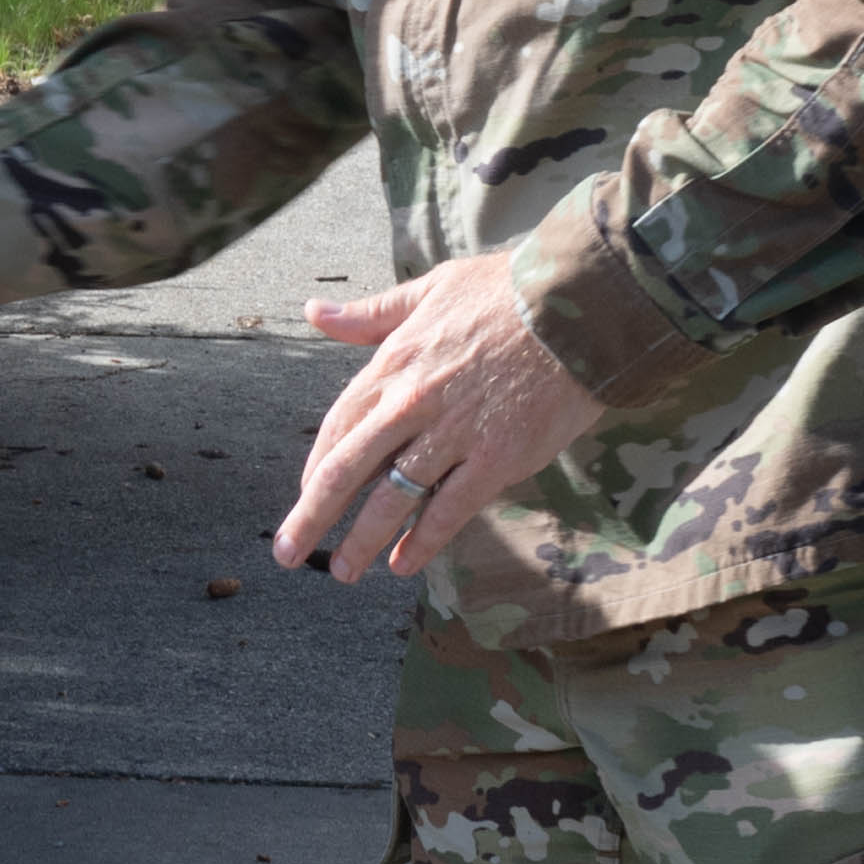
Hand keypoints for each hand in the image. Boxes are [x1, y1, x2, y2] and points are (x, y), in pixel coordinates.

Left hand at [272, 256, 609, 585]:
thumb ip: (371, 314)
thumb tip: (314, 312)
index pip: (339, 425)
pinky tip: (401, 565)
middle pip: (347, 469)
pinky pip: (448, 511)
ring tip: (343, 572)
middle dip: (312, 516)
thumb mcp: (429, 290)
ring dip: (361, 541)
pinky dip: (421, 542)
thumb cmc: (506, 293)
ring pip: (391, 499)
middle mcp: (411, 402)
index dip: (317, 466)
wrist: (577, 307)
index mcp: (393, 362)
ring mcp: (452, 434)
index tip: (305, 493)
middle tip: (285, 552)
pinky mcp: (495, 459)